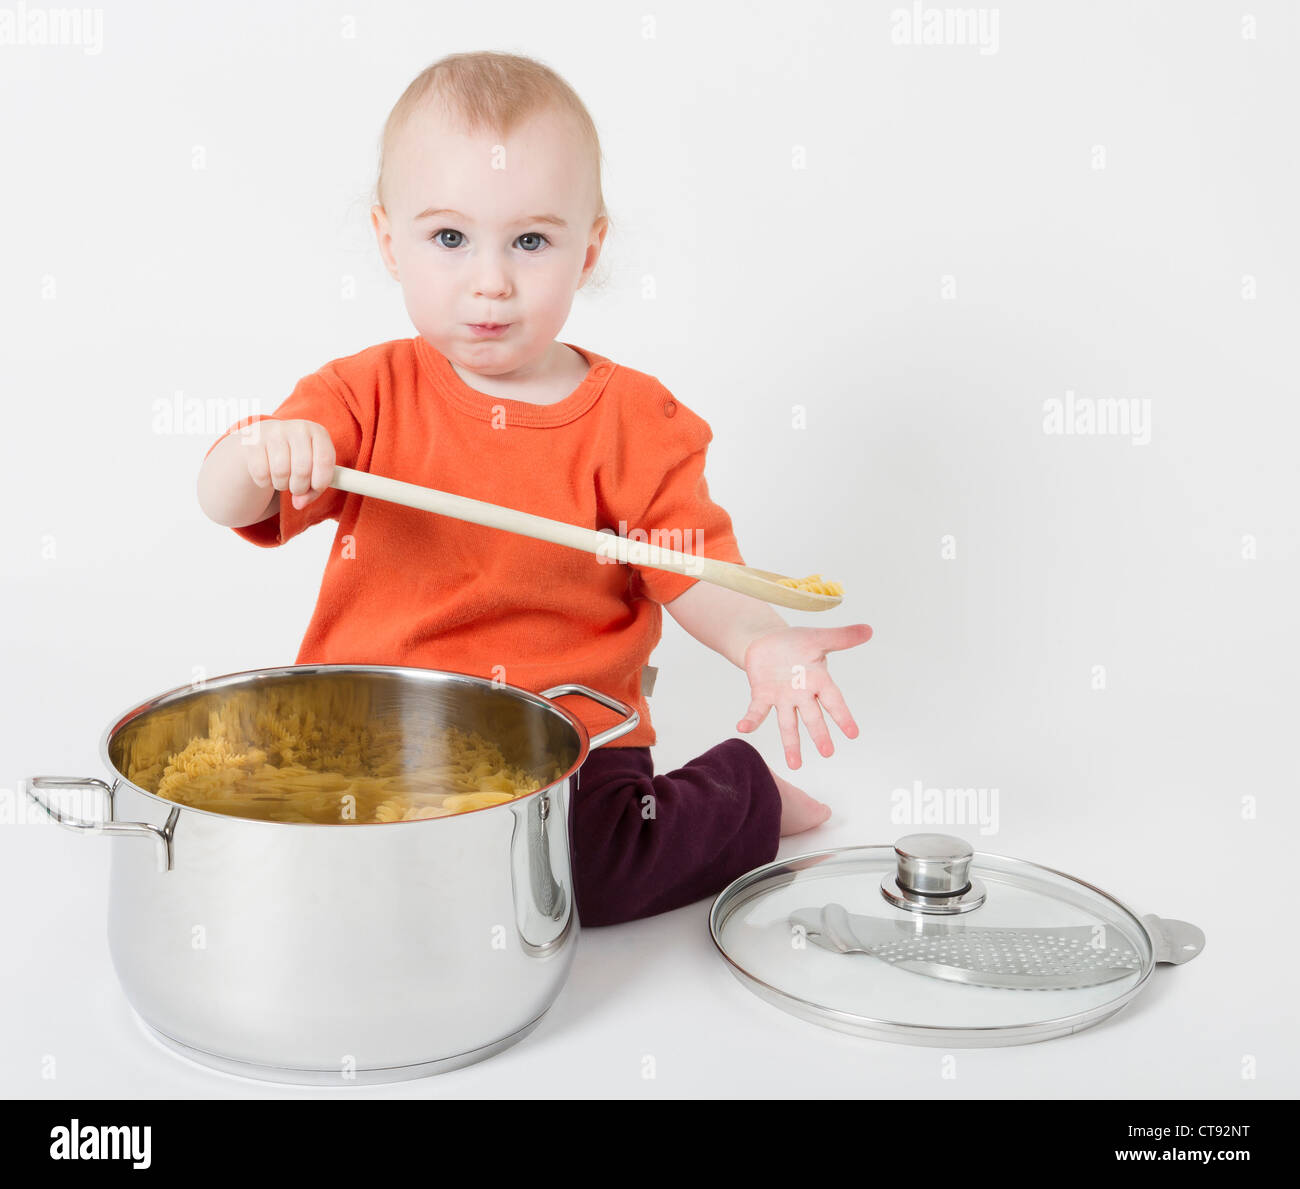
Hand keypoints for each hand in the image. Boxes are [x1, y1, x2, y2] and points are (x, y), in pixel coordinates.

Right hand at [240, 419, 335, 510]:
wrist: (265, 439)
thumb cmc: (296, 457)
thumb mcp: (313, 468)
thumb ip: (313, 489)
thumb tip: (299, 504)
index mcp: (318, 432)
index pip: (325, 460)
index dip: (321, 481)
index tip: (315, 488)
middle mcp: (297, 428)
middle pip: (302, 469)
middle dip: (300, 487)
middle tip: (296, 488)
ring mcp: (274, 432)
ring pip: (281, 472)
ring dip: (282, 485)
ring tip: (282, 480)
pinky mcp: (253, 441)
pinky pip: (261, 473)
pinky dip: (264, 482)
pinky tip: (268, 475)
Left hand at [737, 624, 871, 768]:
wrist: (767, 642)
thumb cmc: (796, 642)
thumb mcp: (819, 638)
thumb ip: (842, 636)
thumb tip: (869, 629)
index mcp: (818, 681)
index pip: (833, 700)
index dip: (842, 715)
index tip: (853, 734)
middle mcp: (801, 694)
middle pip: (812, 717)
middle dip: (819, 734)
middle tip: (827, 752)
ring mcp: (782, 698)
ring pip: (788, 724)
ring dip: (791, 743)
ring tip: (794, 765)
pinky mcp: (762, 696)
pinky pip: (757, 711)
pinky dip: (751, 720)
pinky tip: (743, 728)